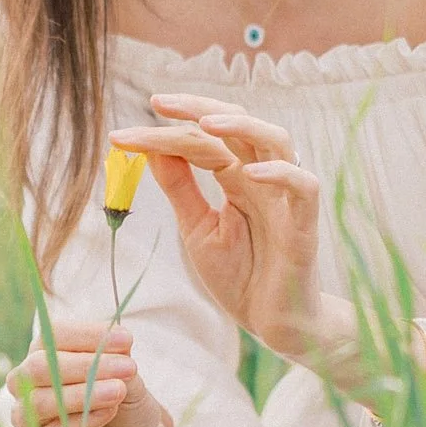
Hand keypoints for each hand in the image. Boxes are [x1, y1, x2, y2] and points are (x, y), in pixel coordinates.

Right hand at [14, 321, 170, 426]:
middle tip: (128, 367)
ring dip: (84, 394)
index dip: (87, 335)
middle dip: (83, 365)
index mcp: (45, 354)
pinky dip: (82, 422)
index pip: (52, 335)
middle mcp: (28, 384)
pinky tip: (108, 412)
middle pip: (38, 366)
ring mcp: (28, 419)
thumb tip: (120, 344)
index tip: (126, 340)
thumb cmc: (124, 405)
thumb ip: (119, 362)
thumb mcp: (129, 379)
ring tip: (118, 391)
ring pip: (40, 402)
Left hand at [124, 98, 336, 365]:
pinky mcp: (305, 224)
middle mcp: (262, 177)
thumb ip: (180, 188)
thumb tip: (152, 148)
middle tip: (158, 102)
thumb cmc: (240, 274)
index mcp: (235, 177)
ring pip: (277, 141)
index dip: (163, 133)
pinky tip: (251, 172)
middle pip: (238, 123)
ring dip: (242, 125)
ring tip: (205, 123)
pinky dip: (281, 174)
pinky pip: (304, 187)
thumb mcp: (198, 229)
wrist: (273, 324)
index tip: (120, 136)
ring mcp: (285, 198)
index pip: (200, 141)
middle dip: (199, 107)